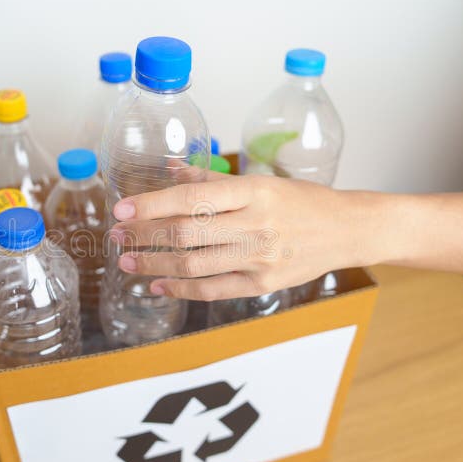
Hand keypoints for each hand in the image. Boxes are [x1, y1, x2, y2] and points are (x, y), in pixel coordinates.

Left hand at [109, 173, 376, 300]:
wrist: (346, 230)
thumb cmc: (301, 201)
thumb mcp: (260, 181)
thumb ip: (212, 181)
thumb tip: (170, 171)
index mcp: (252, 192)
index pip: (190, 198)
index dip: (151, 205)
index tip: (122, 210)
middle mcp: (255, 225)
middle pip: (186, 233)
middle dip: (144, 236)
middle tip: (116, 237)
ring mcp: (259, 258)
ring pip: (194, 265)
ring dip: (154, 265)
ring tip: (128, 262)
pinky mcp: (262, 285)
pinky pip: (213, 290)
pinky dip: (181, 289)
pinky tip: (158, 285)